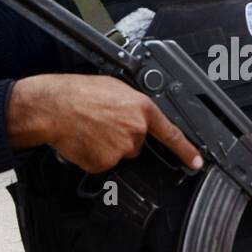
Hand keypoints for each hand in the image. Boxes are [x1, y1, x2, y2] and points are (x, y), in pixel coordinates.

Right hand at [7, 73, 202, 173]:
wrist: (54, 107)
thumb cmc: (78, 92)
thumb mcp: (115, 87)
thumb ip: (132, 104)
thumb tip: (136, 113)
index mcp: (141, 109)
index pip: (171, 134)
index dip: (186, 150)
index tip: (197, 163)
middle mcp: (135, 130)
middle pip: (137, 144)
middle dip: (123, 136)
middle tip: (102, 123)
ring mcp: (121, 149)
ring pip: (119, 154)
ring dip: (107, 146)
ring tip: (90, 128)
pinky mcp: (104, 163)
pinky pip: (102, 164)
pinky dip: (93, 155)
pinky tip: (84, 140)